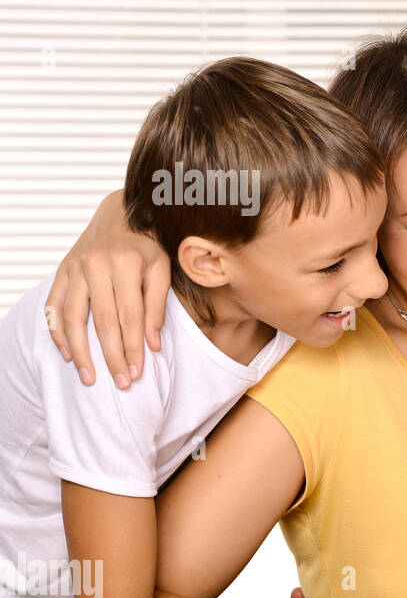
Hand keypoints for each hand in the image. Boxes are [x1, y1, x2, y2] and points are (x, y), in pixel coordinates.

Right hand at [44, 189, 170, 387]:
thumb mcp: (163, 269)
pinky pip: (53, 306)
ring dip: (79, 351)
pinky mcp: (62, 272)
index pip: (129, 317)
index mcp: (125, 264)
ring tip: (89, 377)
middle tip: (120, 383)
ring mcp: (74, 269)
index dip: (133, 348)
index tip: (137, 373)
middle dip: (111, 356)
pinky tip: (66, 353)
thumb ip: (157, 306)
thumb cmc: (148, 246)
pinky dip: (57, 332)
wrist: (121, 214)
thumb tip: (151, 344)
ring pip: (72, 317)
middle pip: (102, 322)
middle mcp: (95, 266)